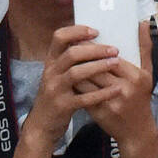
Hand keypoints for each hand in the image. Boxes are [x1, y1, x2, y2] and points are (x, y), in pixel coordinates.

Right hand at [22, 25, 124, 149]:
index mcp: (51, 62)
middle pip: (71, 53)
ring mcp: (55, 90)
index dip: (77, 31)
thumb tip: (94, 43)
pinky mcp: (62, 106)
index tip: (96, 31)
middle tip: (114, 49)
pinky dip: (101, 93)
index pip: (58, 37)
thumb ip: (71, 61)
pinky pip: (83, 98)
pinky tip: (115, 89)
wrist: (41, 126)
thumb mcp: (58, 75)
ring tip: (116, 63)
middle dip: (95, 49)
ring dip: (98, 66)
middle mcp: (51, 73)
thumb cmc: (56, 96)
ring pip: (76, 73)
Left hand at [72, 22, 155, 149]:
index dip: (96, 48)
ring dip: (74, 69)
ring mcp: (110, 103)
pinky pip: (82, 94)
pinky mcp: (98, 113)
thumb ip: (144, 47)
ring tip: (66, 59)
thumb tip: (142, 22)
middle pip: (96, 68)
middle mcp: (123, 89)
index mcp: (135, 77)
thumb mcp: (147, 73)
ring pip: (86, 80)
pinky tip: (68, 77)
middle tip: (71, 46)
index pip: (111, 58)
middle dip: (82, 56)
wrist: (137, 132)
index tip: (85, 39)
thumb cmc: (142, 98)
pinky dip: (75, 85)